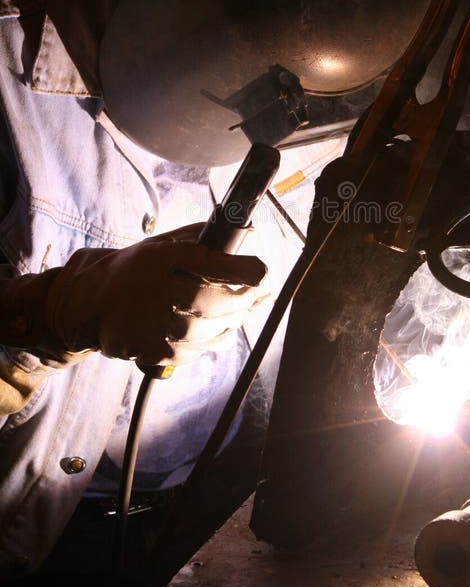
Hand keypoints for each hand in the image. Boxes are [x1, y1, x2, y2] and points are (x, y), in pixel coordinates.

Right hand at [42, 223, 266, 365]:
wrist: (91, 305)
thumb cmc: (134, 269)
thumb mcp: (163, 244)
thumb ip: (203, 239)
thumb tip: (247, 233)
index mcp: (165, 259)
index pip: (218, 265)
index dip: (251, 271)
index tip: (263, 273)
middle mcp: (163, 293)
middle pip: (225, 304)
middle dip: (247, 300)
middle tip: (253, 294)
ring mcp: (161, 327)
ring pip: (219, 330)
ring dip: (233, 320)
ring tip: (231, 309)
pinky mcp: (160, 353)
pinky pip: (204, 349)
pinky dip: (214, 337)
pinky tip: (208, 325)